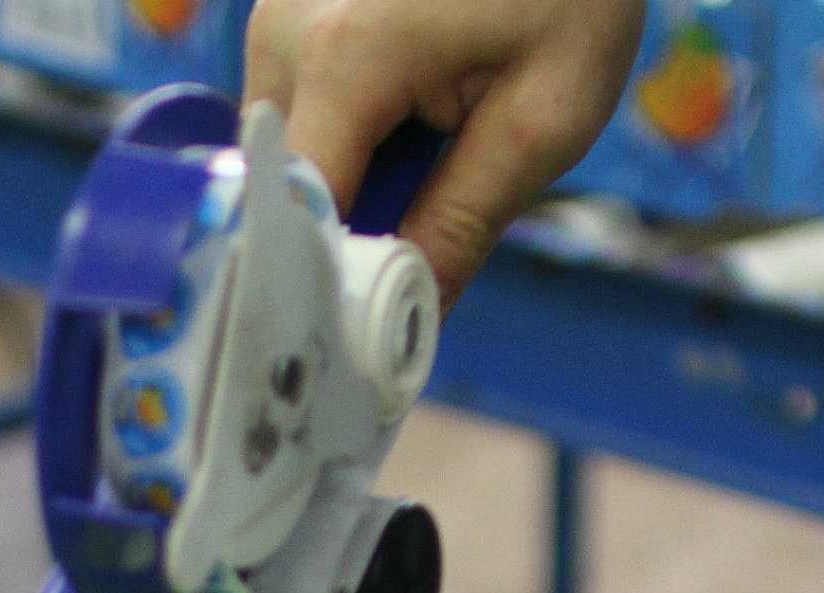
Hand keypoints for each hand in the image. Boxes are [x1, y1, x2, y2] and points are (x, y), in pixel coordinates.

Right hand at [246, 0, 643, 306]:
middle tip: (438, 210)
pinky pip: (300, 100)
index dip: (331, 283)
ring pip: (289, 145)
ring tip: (440, 126)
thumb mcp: (545, 118)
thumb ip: (464, 224)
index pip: (299, 218)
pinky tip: (419, 95)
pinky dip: (353, 124)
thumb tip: (407, 320)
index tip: (371, 328)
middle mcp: (285, 26)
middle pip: (286, 185)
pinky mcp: (288, 0)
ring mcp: (278, 6)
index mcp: (345, 56)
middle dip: (352, 220)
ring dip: (355, 167)